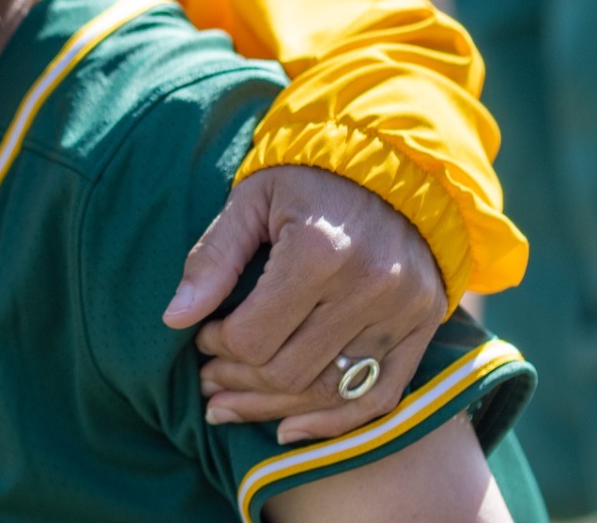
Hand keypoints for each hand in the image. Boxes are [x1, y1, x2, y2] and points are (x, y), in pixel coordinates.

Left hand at [162, 166, 447, 443]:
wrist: (395, 166)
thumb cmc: (308, 178)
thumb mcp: (250, 200)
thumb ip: (212, 258)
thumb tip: (173, 318)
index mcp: (318, 252)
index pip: (253, 337)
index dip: (216, 345)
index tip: (202, 334)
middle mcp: (368, 288)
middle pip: (288, 372)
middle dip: (237, 381)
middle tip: (208, 378)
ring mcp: (402, 313)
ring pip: (329, 392)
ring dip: (272, 408)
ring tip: (231, 404)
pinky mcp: (423, 327)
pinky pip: (380, 397)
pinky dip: (334, 422)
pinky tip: (289, 430)